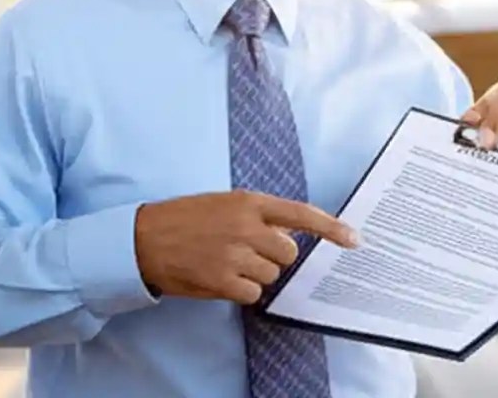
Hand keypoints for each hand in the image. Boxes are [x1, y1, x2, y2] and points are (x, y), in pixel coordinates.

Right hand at [135, 190, 357, 304]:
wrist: (143, 238)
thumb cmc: (184, 219)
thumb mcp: (223, 204)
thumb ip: (257, 216)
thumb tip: (289, 237)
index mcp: (248, 202)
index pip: (301, 214)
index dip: (331, 228)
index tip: (354, 240)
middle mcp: (246, 226)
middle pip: (288, 254)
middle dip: (273, 258)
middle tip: (246, 252)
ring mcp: (234, 254)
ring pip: (271, 276)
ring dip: (254, 275)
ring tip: (224, 262)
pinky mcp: (222, 280)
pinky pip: (252, 294)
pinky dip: (240, 291)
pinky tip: (219, 278)